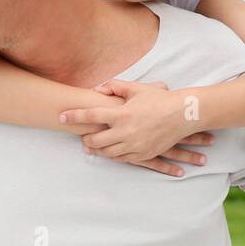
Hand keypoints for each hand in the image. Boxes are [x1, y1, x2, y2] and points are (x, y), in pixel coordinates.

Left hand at [59, 80, 213, 176]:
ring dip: (97, 149)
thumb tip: (97, 90)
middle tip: (81, 135)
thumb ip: (114, 87)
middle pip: (95, 140)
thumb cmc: (159, 99)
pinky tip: (109, 150)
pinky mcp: (143, 154)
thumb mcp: (136, 88)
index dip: (73, 116)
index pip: (90, 116)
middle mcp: (126, 132)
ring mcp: (135, 145)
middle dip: (84, 139)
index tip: (60, 116)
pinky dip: (112, 155)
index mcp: (122, 114)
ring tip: (91, 145)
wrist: (184, 115)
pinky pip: (122, 159)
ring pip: (107, 153)